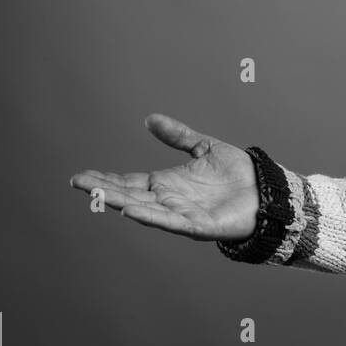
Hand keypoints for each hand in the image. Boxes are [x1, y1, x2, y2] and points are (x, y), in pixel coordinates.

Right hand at [69, 113, 258, 241]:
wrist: (268, 191)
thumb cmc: (238, 174)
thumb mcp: (204, 147)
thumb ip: (178, 136)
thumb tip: (150, 119)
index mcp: (168, 183)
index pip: (129, 181)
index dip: (106, 179)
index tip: (82, 176)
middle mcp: (170, 200)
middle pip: (129, 195)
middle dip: (104, 190)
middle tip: (77, 183)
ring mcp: (182, 214)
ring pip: (144, 208)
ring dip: (119, 203)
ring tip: (96, 196)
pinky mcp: (198, 226)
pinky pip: (170, 221)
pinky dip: (150, 216)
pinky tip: (131, 211)